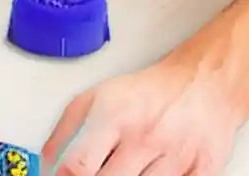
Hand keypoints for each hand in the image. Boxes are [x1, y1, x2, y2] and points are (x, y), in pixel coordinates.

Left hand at [42, 56, 241, 175]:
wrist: (203, 83)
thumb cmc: (146, 92)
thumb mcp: (94, 98)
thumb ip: (64, 130)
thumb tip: (45, 162)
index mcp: (114, 119)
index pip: (80, 165)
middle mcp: (144, 139)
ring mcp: (176, 157)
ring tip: (124, 171)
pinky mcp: (203, 169)